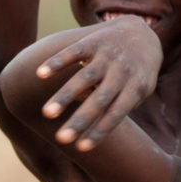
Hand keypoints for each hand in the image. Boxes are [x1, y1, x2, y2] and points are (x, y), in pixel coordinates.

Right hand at [34, 18, 162, 148]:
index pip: (116, 114)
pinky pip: (73, 52)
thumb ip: (123, 107)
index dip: (99, 131)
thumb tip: (97, 126)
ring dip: (64, 96)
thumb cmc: (137, 72)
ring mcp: (106, 55)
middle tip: (61, 139)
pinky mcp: (92, 41)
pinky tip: (40, 74)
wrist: (140, 33)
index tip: (81, 148)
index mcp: (135, 87)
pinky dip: (56, 62)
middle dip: (80, 120)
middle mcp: (121, 71)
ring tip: (46, 114)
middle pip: (99, 100)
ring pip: (83, 78)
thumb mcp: (141, 90)